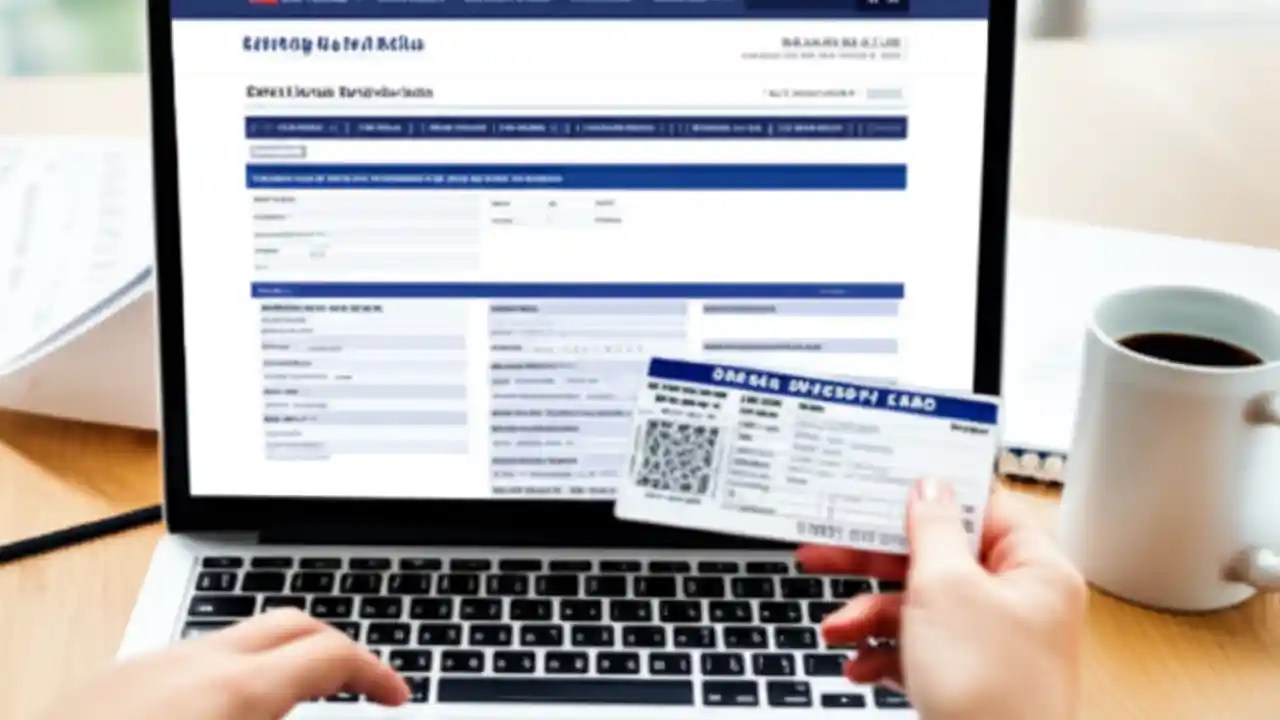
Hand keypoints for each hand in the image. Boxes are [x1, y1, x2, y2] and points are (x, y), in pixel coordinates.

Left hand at [41, 609, 408, 719]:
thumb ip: (283, 714)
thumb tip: (310, 702)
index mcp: (234, 691)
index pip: (333, 654)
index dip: (377, 673)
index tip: (396, 697)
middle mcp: (192, 663)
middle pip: (292, 622)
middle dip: (338, 647)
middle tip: (361, 687)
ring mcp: (147, 665)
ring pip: (239, 638)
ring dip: (281, 660)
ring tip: (294, 709)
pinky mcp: (111, 680)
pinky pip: (191, 660)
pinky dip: (230, 675)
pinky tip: (218, 717)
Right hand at [797, 479, 1085, 719]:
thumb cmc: (988, 690)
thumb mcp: (946, 588)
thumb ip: (932, 529)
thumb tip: (929, 486)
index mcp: (1034, 572)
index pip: (982, 510)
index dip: (933, 496)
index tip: (886, 489)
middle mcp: (1018, 605)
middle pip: (938, 560)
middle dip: (875, 565)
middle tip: (826, 552)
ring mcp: (991, 647)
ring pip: (919, 608)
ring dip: (870, 616)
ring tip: (836, 631)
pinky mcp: (965, 682)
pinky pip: (917, 650)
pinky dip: (883, 654)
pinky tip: (858, 666)